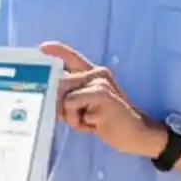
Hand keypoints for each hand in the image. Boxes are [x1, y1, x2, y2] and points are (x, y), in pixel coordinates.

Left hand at [39, 41, 164, 157]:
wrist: (138, 133)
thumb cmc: (108, 121)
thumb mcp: (85, 108)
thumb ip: (69, 98)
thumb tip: (48, 93)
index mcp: (93, 74)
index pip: (72, 57)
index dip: (56, 50)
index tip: (42, 47)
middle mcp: (97, 73)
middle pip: (59, 80)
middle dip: (59, 105)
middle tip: (78, 118)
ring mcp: (100, 81)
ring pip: (63, 94)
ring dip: (70, 115)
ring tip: (89, 121)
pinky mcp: (101, 93)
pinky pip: (70, 103)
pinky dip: (76, 120)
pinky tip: (93, 124)